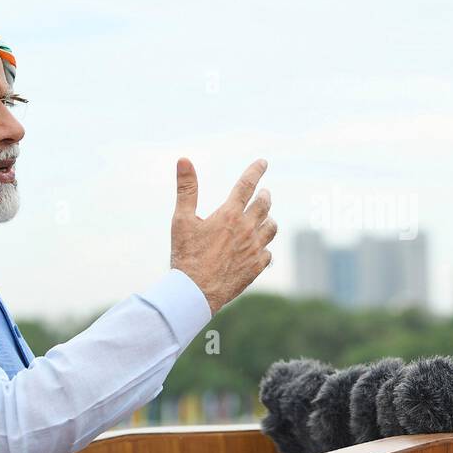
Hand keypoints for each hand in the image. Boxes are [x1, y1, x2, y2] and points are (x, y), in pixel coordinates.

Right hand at [170, 157, 276, 314]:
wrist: (195, 292)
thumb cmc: (185, 255)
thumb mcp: (181, 220)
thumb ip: (186, 189)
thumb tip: (183, 159)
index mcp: (229, 215)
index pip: (247, 185)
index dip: (256, 171)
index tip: (263, 162)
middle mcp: (247, 229)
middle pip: (264, 205)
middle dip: (264, 196)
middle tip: (264, 193)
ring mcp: (254, 249)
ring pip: (271, 228)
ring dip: (268, 220)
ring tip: (265, 218)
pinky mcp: (257, 267)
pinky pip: (268, 253)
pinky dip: (265, 247)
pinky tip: (260, 248)